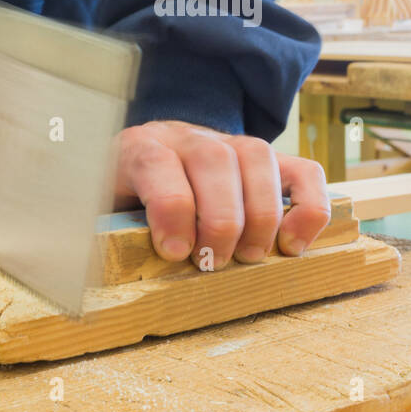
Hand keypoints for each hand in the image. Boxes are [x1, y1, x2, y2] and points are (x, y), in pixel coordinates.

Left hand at [113, 120, 330, 269]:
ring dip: (260, 215)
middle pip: (214, 161)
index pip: (157, 162)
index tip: (175, 252)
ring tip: (249, 257)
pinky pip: (303, 170)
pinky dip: (308, 207)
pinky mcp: (269, 162)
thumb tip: (102, 274)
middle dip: (219, 220)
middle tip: (212, 263)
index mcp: (140, 147)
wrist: (148, 164)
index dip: (170, 208)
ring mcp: (233, 144)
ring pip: (258, 158)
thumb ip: (103, 234)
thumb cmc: (127, 203)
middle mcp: (188, 137)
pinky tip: (294, 244)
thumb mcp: (104, 212)